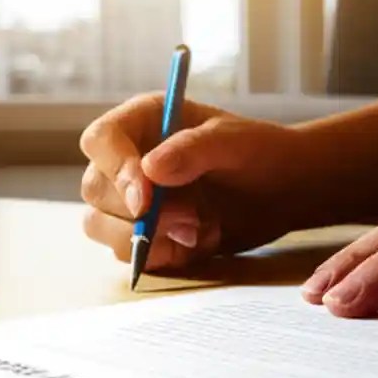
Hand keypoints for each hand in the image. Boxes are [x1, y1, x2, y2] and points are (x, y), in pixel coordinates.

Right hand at [78, 94, 302, 270]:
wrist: (282, 192)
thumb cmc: (260, 153)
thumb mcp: (235, 143)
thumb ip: (194, 149)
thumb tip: (150, 169)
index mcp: (142, 122)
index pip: (100, 140)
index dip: (115, 169)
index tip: (145, 199)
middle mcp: (127, 159)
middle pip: (95, 188)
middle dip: (137, 212)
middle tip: (191, 218)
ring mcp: (130, 199)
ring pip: (98, 224)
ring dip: (145, 237)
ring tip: (198, 229)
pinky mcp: (142, 232)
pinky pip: (127, 252)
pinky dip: (161, 254)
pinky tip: (197, 242)